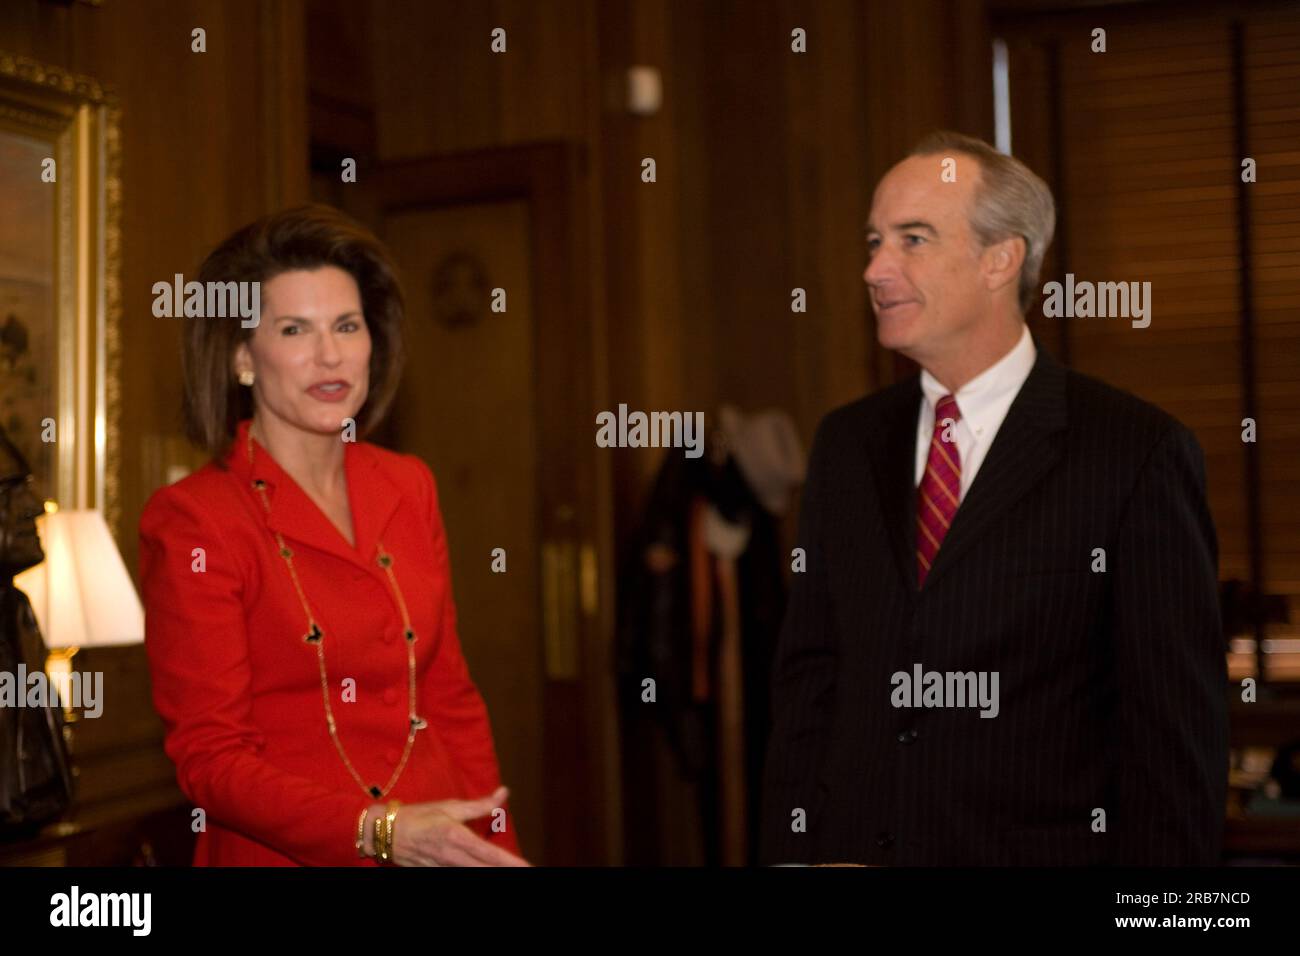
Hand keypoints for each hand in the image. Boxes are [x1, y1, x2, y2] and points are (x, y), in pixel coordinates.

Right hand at [378, 786, 529, 866]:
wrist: (385, 833)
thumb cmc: (419, 816)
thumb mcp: (450, 806)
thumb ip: (480, 804)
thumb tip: (504, 793)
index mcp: (457, 837)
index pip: (491, 854)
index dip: (511, 863)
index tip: (529, 868)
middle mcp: (452, 857)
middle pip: (484, 870)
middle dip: (505, 872)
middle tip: (528, 872)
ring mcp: (442, 869)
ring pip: (471, 876)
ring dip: (490, 874)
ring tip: (510, 873)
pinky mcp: (434, 874)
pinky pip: (457, 878)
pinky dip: (473, 875)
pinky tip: (483, 871)